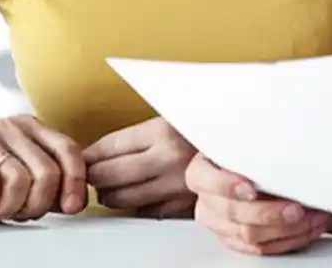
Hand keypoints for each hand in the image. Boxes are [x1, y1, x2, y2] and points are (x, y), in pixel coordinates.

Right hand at [0, 115, 87, 222]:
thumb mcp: (19, 191)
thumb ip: (47, 190)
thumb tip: (76, 200)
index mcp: (33, 130)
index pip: (69, 151)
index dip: (75, 182)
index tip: (71, 208)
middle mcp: (13, 125)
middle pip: (47, 171)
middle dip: (37, 205)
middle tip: (18, 215)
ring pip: (19, 178)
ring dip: (8, 208)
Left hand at [82, 116, 196, 217]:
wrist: (248, 146)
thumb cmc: (203, 132)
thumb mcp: (174, 120)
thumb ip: (140, 135)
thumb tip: (99, 152)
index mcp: (163, 131)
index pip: (109, 146)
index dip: (90, 154)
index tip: (83, 158)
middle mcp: (169, 158)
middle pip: (110, 175)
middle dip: (94, 176)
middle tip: (90, 174)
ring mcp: (177, 184)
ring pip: (124, 198)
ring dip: (110, 195)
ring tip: (109, 188)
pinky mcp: (185, 205)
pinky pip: (147, 212)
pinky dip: (136, 206)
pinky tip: (137, 197)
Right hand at [185, 152, 329, 255]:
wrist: (245, 170)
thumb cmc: (245, 154)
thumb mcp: (243, 143)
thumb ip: (255, 147)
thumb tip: (287, 145)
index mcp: (201, 172)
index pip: (206, 179)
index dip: (227, 186)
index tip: (251, 188)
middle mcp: (207, 201)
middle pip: (234, 213)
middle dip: (270, 213)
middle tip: (297, 208)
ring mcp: (219, 224)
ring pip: (249, 236)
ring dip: (287, 229)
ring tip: (312, 218)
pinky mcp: (235, 241)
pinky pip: (261, 249)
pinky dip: (289, 240)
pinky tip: (307, 228)